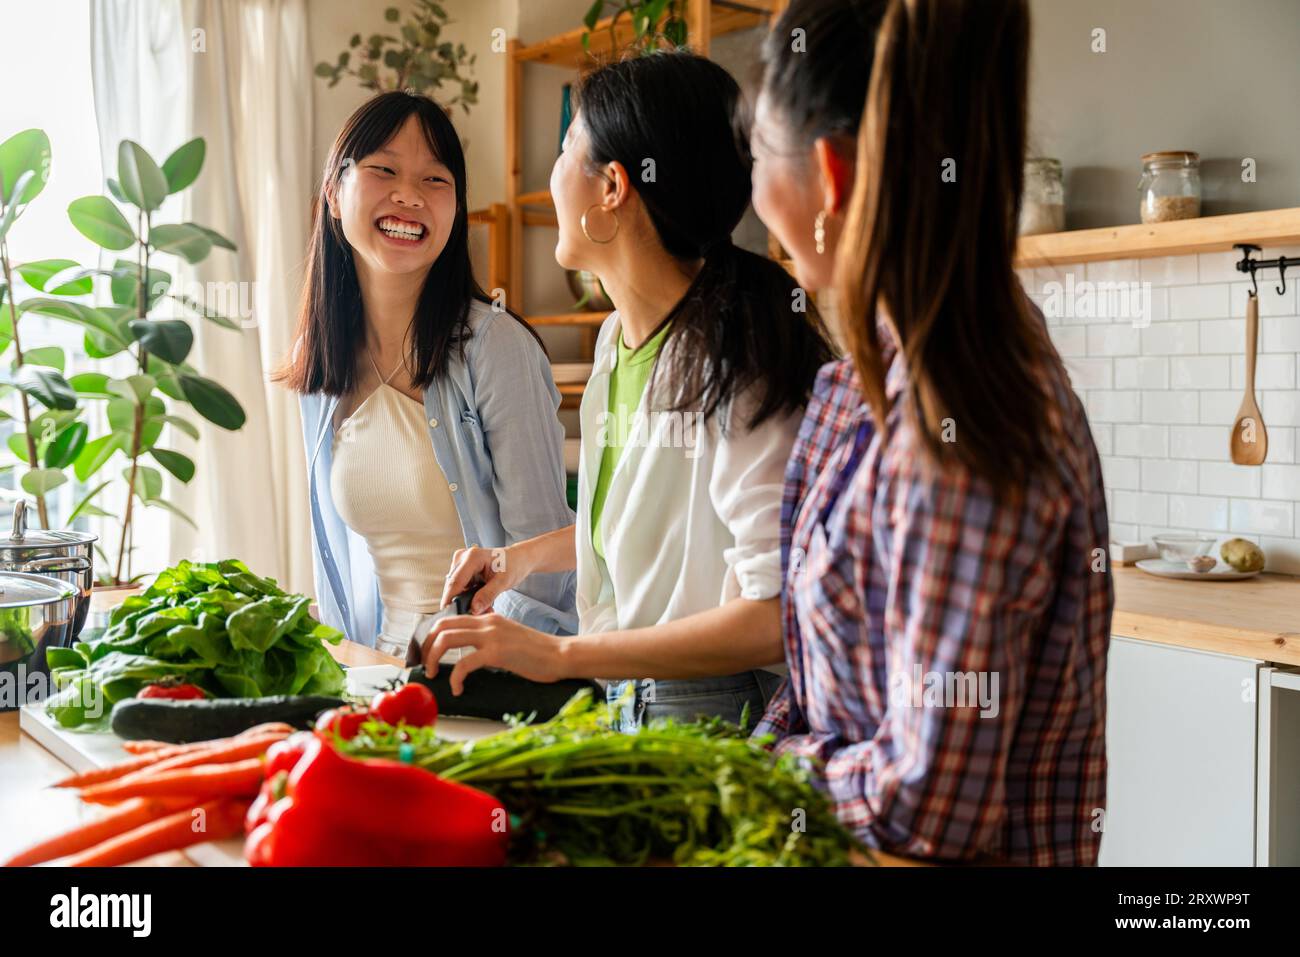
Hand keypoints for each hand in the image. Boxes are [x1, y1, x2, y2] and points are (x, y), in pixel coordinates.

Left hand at [423, 613, 566, 694]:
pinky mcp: (497, 652)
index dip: (433, 636)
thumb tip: (471, 654)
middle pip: (442, 626)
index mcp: (489, 619)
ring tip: (435, 674)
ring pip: (446, 639)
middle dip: (427, 646)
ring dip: (434, 658)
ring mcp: (491, 636)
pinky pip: (464, 663)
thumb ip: (490, 639)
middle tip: (426, 665)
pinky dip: (455, 677)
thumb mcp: (509, 638)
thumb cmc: (539, 652)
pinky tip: (459, 688)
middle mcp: (487, 623)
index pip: (450, 620)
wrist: (561, 654)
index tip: (428, 653)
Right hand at [439, 544, 528, 614]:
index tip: (451, 615)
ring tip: (485, 609)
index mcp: (472, 557)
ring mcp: (461, 564)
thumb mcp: (504, 581)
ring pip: (456, 590)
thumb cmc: (513, 565)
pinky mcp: (462, 571)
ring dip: (467, 602)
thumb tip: (473, 609)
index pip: (455, 582)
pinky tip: (482, 603)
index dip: (450, 600)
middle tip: (478, 615)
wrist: (517, 559)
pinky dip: (470, 598)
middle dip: (462, 604)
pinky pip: (461, 589)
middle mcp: (462, 558)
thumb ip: (488, 595)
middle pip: (453, 586)